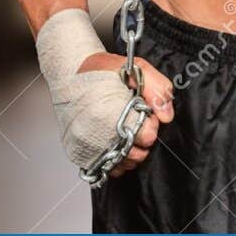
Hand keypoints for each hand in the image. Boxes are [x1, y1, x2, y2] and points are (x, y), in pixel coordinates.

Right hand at [77, 53, 174, 176]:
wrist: (69, 71)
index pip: (145, 136)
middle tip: (136, 123)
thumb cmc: (101, 70)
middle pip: (133, 154)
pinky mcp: (77, 150)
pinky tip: (116, 145)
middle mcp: (93, 132)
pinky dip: (113, 161)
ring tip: (126, 134)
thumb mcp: (136, 68)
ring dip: (129, 153)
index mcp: (109, 112)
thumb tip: (166, 115)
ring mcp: (84, 143)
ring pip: (119, 164)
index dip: (151, 126)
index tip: (145, 115)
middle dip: (142, 140)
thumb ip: (157, 89)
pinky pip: (102, 167)